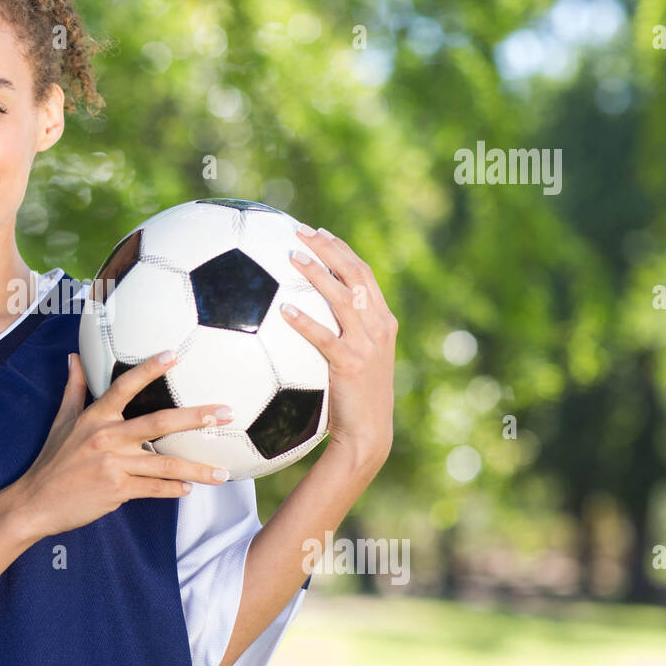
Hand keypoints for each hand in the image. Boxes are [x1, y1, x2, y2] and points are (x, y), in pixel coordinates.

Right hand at [14, 351, 233, 539]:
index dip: (150, 369)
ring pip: (165, 464)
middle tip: (226, 413)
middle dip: (196, 417)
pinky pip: (154, 489)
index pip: (125, 386)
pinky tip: (191, 488)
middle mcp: (106, 437)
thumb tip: (74, 357)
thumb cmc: (52, 460)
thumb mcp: (62, 420)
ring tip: (224, 472)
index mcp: (96, 417)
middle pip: (158, 422)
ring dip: (198, 468)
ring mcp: (113, 465)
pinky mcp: (117, 490)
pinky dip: (175, 489)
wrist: (36, 502)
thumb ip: (75, 388)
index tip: (175, 355)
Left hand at [281, 225, 396, 473]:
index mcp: (383, 321)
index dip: (341, 249)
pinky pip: (324, 337)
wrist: (368, 434)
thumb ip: (342, 332)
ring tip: (290, 257)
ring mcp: (367, 345)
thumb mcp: (357, 358)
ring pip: (342, 298)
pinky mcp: (350, 365)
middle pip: (355, 275)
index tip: (319, 231)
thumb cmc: (353, 397)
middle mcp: (379, 328)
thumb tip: (303, 308)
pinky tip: (283, 309)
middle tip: (300, 231)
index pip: (364, 274)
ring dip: (316, 274)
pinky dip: (304, 320)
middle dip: (329, 248)